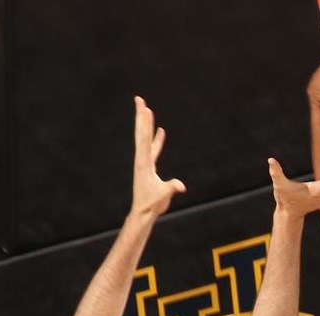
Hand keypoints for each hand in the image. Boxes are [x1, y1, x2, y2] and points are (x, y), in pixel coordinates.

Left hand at [131, 96, 185, 218]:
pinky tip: (160, 131)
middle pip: (141, 133)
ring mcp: (145, 162)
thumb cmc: (152, 205)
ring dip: (147, 124)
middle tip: (139, 99)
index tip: (145, 108)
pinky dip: (156, 139)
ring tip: (147, 110)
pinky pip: (153, 149)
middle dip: (140, 116)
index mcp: (144, 163)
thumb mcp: (163, 197)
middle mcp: (142, 159)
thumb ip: (171, 189)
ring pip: (146, 139)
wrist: (143, 213)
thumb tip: (181, 186)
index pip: (144, 138)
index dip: (145, 123)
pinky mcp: (149, 167)